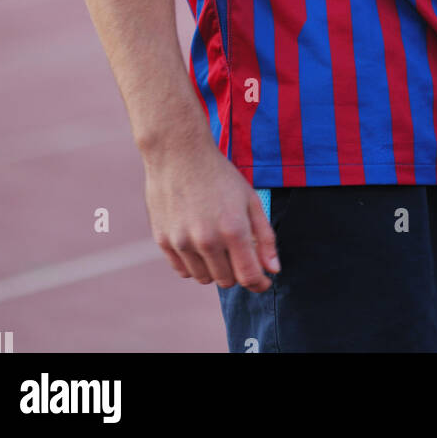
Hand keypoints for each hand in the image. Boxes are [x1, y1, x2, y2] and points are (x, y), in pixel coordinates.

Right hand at [143, 137, 280, 290]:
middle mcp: (206, 240)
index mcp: (233, 229)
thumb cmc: (219, 175)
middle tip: (237, 253)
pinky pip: (183, 270)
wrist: (178, 153)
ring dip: (215, 269)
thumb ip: (265, 237)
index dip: (259, 283)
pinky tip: (198, 245)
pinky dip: (194, 265)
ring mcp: (182, 242)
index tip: (263, 281)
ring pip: (204, 279)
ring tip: (217, 245)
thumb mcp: (250, 199)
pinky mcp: (163, 241)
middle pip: (226, 281)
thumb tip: (273, 270)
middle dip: (237, 272)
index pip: (249, 277)